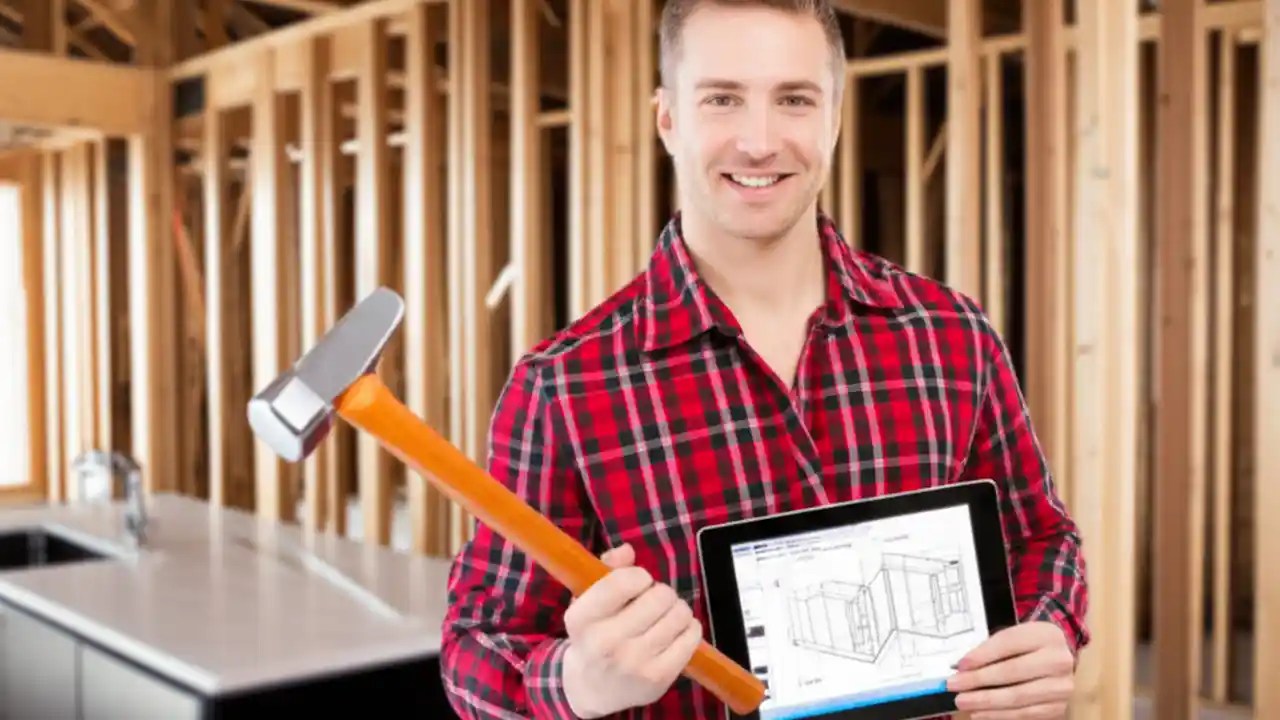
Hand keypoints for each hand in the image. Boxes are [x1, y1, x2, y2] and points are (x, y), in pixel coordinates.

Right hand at [561, 543, 702, 717]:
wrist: (592, 689)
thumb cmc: (593, 634)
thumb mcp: (587, 600)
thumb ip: (607, 568)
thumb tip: (628, 551)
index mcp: (582, 619)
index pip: (623, 582)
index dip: (639, 576)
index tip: (638, 583)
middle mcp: (606, 642)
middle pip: (659, 596)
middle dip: (661, 592)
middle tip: (653, 602)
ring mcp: (635, 663)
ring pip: (680, 614)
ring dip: (676, 609)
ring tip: (663, 617)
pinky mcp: (659, 678)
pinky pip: (692, 635)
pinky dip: (689, 627)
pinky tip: (674, 632)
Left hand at [947, 621, 1074, 718]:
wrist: (1064, 667)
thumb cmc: (1031, 649)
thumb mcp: (1016, 638)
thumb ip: (992, 649)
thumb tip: (963, 668)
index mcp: (1046, 635)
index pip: (1009, 643)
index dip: (982, 655)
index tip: (960, 665)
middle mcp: (1059, 661)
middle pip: (1012, 671)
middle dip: (978, 680)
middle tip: (954, 685)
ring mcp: (1061, 687)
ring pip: (1017, 697)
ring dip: (985, 702)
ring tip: (963, 701)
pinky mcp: (1059, 709)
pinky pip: (1024, 714)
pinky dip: (999, 715)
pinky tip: (980, 713)